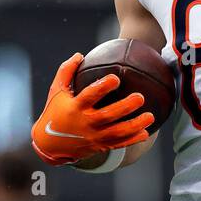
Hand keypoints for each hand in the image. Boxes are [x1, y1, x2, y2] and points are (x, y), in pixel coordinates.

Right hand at [31, 53, 154, 164]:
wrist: (50, 144)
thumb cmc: (54, 112)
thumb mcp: (56, 91)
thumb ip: (66, 71)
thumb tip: (80, 54)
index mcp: (75, 107)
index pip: (90, 96)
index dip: (103, 87)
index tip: (116, 79)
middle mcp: (85, 123)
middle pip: (108, 115)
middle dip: (125, 107)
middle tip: (140, 98)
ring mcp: (94, 137)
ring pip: (117, 132)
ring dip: (135, 125)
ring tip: (151, 116)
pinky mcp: (99, 146)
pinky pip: (118, 144)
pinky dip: (132, 140)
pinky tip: (146, 133)